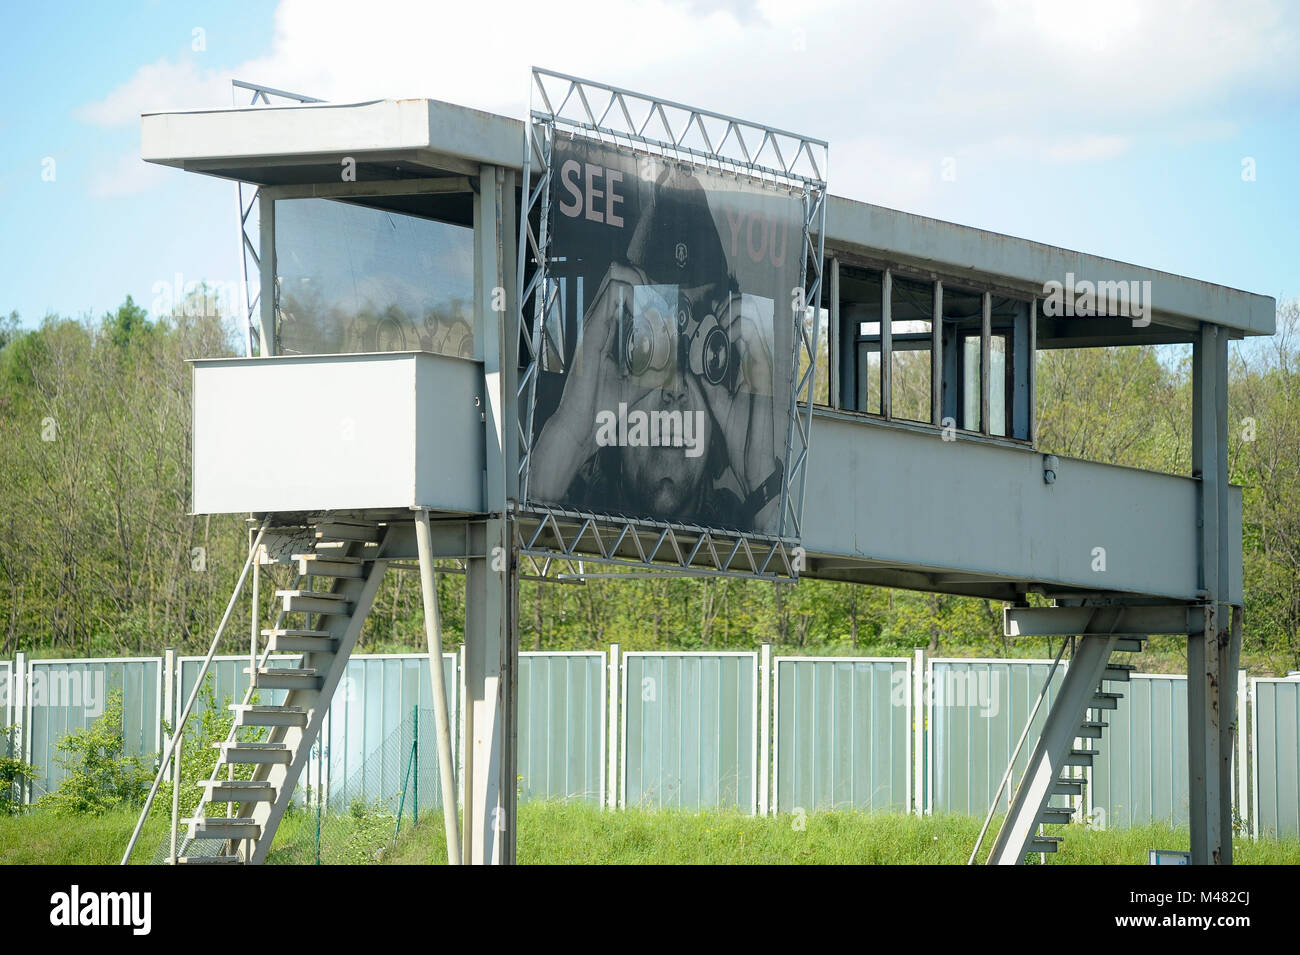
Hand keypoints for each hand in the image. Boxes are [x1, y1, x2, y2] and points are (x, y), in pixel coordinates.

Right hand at [528, 261, 650, 500]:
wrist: (585, 425)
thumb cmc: (605, 407)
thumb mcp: (640, 384)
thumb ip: (656, 370)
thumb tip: (676, 364)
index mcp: (608, 329)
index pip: (629, 289)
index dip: (652, 290)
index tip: (670, 309)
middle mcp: (599, 321)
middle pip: (623, 274)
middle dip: (650, 282)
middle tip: (666, 305)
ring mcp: (594, 322)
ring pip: (617, 276)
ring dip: (644, 285)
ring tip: (658, 308)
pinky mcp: (592, 330)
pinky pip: (614, 294)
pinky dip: (636, 297)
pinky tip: (648, 318)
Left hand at [697, 293, 777, 494]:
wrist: (750, 459)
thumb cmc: (739, 435)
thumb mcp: (716, 405)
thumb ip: (706, 386)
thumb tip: (689, 370)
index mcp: (743, 373)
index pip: (735, 339)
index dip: (724, 322)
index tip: (707, 314)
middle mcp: (753, 369)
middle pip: (747, 330)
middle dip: (731, 314)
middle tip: (713, 310)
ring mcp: (761, 373)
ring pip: (755, 334)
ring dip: (738, 320)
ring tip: (721, 316)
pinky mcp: (766, 380)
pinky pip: (759, 351)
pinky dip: (746, 338)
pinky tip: (731, 333)